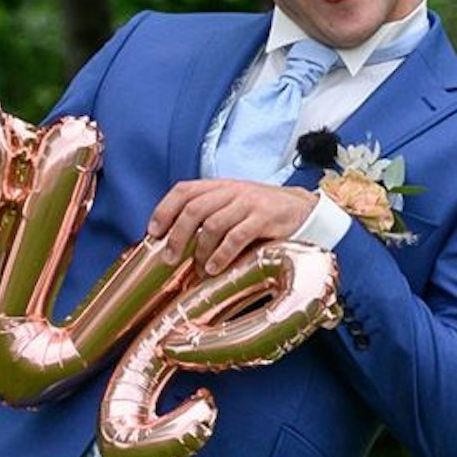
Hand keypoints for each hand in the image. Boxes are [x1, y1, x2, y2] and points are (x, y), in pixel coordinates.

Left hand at [147, 179, 318, 274]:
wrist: (303, 209)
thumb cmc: (263, 213)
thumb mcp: (234, 206)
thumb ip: (210, 214)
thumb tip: (177, 242)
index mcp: (220, 186)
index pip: (185, 190)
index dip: (164, 209)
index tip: (153, 232)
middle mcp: (232, 190)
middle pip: (194, 209)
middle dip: (177, 235)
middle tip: (170, 258)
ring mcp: (249, 203)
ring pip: (213, 224)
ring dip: (200, 251)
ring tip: (199, 271)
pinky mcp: (265, 218)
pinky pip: (237, 236)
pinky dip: (222, 255)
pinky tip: (216, 268)